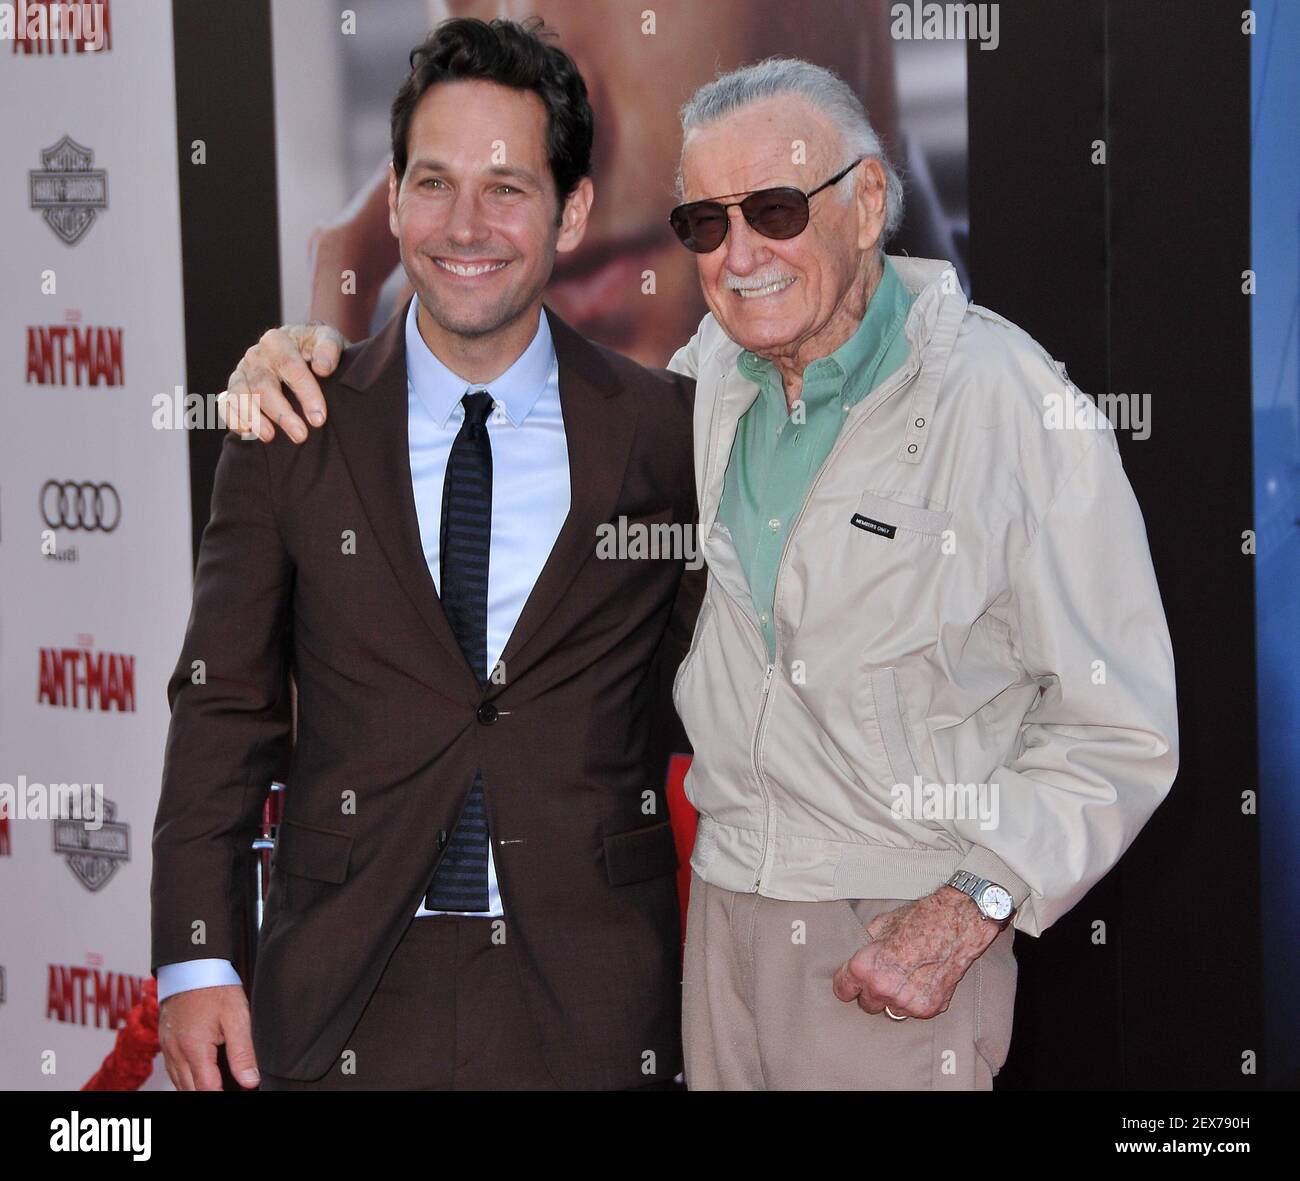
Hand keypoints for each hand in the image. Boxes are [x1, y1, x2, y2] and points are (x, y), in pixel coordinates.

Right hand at [158, 984, 260, 1090]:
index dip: (220, 1095)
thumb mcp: (237, 1017)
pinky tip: (198, 1075)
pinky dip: (184, 1077)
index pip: (206, 1089)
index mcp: (194, 1048)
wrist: (192, 966)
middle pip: (189, 1089)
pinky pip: (173, 1069)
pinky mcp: (165, 1041)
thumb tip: (249, 1081)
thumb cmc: (214, 987)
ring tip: (214, 1086)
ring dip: (195, 1088)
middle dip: (207, 1093)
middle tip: (226, 1089)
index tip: (235, 1093)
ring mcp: (168, 1047)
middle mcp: (176, 1052)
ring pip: (179, 1082)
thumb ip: (242, 1053)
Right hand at [219, 323, 346, 442]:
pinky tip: (246, 432)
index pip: (290, 367)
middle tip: (300, 435)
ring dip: (253, 417)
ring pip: (240, 395)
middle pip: (263, 385)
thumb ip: (329, 348)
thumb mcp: (328, 338)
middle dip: (282, 413)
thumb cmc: (316, 348)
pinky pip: (225, 403)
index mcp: (277, 341)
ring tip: (270, 436)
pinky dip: (232, 417)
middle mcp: (256, 355)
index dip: (305, 394)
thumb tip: (322, 368)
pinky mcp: (235, 387)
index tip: (319, 419)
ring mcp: (242, 371)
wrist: (300, 349)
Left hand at [831, 886, 1003, 1019]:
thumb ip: (866, 948)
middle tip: (884, 976)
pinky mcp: (928, 1009)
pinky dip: (916, 1000)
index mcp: (865, 968)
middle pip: (867, 1005)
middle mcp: (883, 989)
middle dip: (872, 993)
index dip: (847, 984)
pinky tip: (922, 980)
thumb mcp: (881, 926)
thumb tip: (858, 956)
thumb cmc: (920, 921)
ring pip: (890, 1011)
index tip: (851, 984)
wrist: (955, 924)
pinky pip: (913, 1012)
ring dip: (894, 1000)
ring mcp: (906, 1002)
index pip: (842, 990)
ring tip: (906, 977)